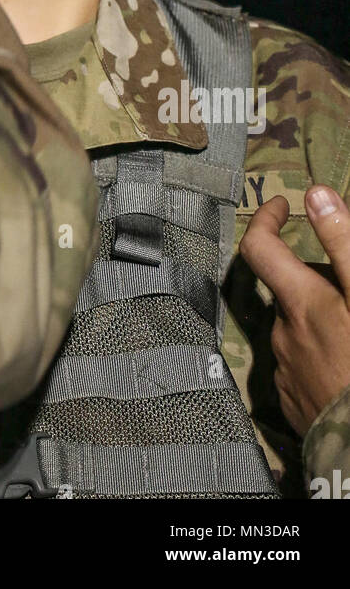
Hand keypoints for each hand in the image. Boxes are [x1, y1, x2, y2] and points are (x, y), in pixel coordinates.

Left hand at [239, 187, 349, 434]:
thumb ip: (345, 244)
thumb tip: (316, 193)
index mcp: (301, 304)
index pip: (259, 246)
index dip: (266, 218)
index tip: (282, 204)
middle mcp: (284, 335)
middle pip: (291, 290)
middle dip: (317, 279)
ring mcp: (288, 373)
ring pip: (301, 329)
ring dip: (324, 319)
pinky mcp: (298, 405)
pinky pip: (305, 366)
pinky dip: (324, 355)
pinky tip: (349, 365)